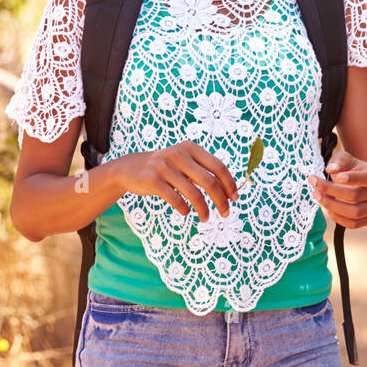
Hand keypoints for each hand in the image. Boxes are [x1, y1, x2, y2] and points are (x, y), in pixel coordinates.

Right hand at [114, 141, 238, 222]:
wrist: (130, 168)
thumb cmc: (166, 168)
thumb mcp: (184, 162)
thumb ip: (203, 171)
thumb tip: (229, 191)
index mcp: (190, 148)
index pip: (218, 166)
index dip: (230, 184)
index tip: (235, 198)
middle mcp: (179, 154)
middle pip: (210, 181)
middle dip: (221, 200)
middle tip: (226, 213)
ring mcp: (164, 167)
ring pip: (194, 194)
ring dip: (204, 209)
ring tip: (205, 218)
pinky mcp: (153, 180)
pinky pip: (176, 199)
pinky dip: (184, 209)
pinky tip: (185, 212)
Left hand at [307, 149, 366, 228]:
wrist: (366, 186)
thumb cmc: (352, 170)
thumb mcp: (347, 160)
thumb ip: (339, 161)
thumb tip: (331, 169)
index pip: (366, 178)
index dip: (351, 178)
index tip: (333, 175)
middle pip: (356, 195)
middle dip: (332, 191)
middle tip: (315, 186)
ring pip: (354, 212)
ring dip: (332, 206)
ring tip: (318, 197)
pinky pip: (353, 224)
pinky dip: (338, 218)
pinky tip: (328, 209)